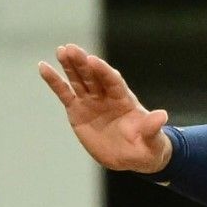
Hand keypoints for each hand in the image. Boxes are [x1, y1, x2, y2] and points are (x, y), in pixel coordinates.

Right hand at [38, 44, 171, 173]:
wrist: (132, 158)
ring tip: (61, 50)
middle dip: (83, 63)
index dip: (103, 71)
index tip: (93, 60)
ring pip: (79, 80)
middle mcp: (106, 96)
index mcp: (125, 100)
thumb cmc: (147, 147)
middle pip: (94, 76)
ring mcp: (91, 101)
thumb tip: (163, 115)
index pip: (113, 82)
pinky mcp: (78, 110)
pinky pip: (64, 93)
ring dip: (69, 66)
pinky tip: (43, 66)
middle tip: (71, 49)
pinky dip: (54, 81)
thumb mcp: (153, 141)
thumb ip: (153, 128)